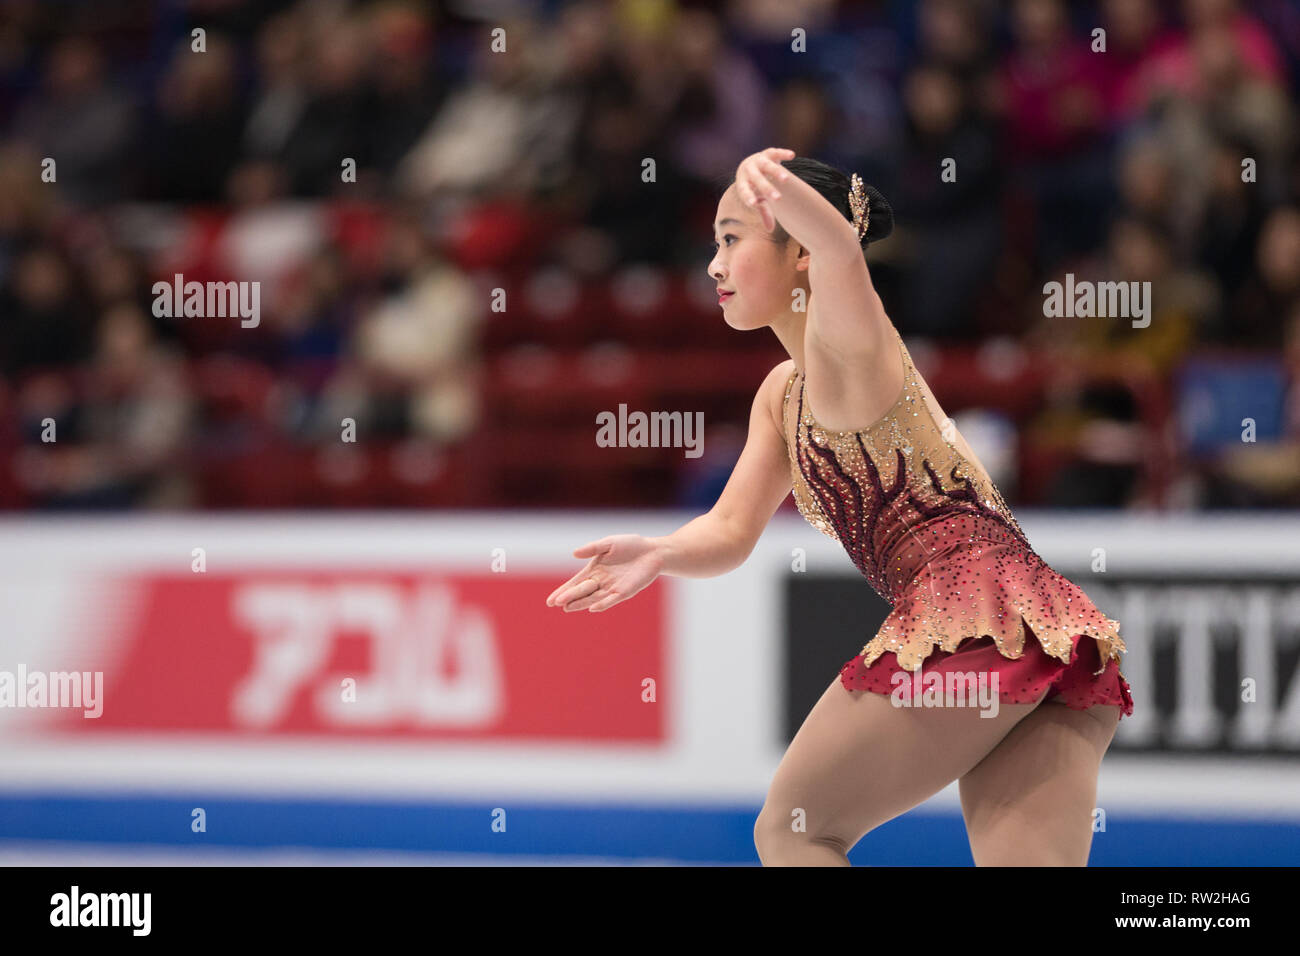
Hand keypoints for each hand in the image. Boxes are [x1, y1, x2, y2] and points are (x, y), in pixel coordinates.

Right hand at [545, 534, 663, 612]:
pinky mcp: (625, 591)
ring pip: (593, 598)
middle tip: (556, 603)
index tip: (551, 600)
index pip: (575, 583)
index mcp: (594, 570)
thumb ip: (592, 548)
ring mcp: (612, 588)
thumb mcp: (608, 543)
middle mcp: (601, 581)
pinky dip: (602, 603)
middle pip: (581, 591)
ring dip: (581, 603)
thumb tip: (574, 554)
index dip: (563, 591)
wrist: (652, 551)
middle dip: (569, 597)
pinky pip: (611, 599)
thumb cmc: (630, 545)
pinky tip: (592, 607)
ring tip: (567, 607)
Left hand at [735, 147, 794, 230]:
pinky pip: (775, 152)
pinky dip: (783, 153)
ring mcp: (758, 160)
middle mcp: (749, 171)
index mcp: (743, 184)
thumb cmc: (754, 187)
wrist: (750, 164)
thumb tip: (769, 230)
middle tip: (778, 199)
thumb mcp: (757, 198)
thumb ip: (764, 212)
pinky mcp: (768, 153)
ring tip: (786, 180)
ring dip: (776, 172)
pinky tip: (792, 156)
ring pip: (767, 166)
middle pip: (758, 180)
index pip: (744, 192)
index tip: (755, 204)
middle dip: (767, 189)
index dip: (749, 197)